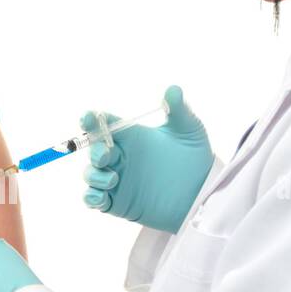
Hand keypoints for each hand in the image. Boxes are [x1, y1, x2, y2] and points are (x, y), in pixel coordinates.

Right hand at [81, 84, 214, 233]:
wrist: (202, 193)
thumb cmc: (195, 158)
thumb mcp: (190, 130)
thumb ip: (179, 109)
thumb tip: (173, 89)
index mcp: (132, 137)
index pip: (104, 125)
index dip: (91, 120)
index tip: (88, 118)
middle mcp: (121, 157)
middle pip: (94, 150)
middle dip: (94, 151)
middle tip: (106, 155)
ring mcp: (117, 180)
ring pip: (90, 175)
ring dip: (94, 175)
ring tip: (113, 179)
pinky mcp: (118, 203)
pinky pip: (94, 199)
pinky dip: (91, 197)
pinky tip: (102, 197)